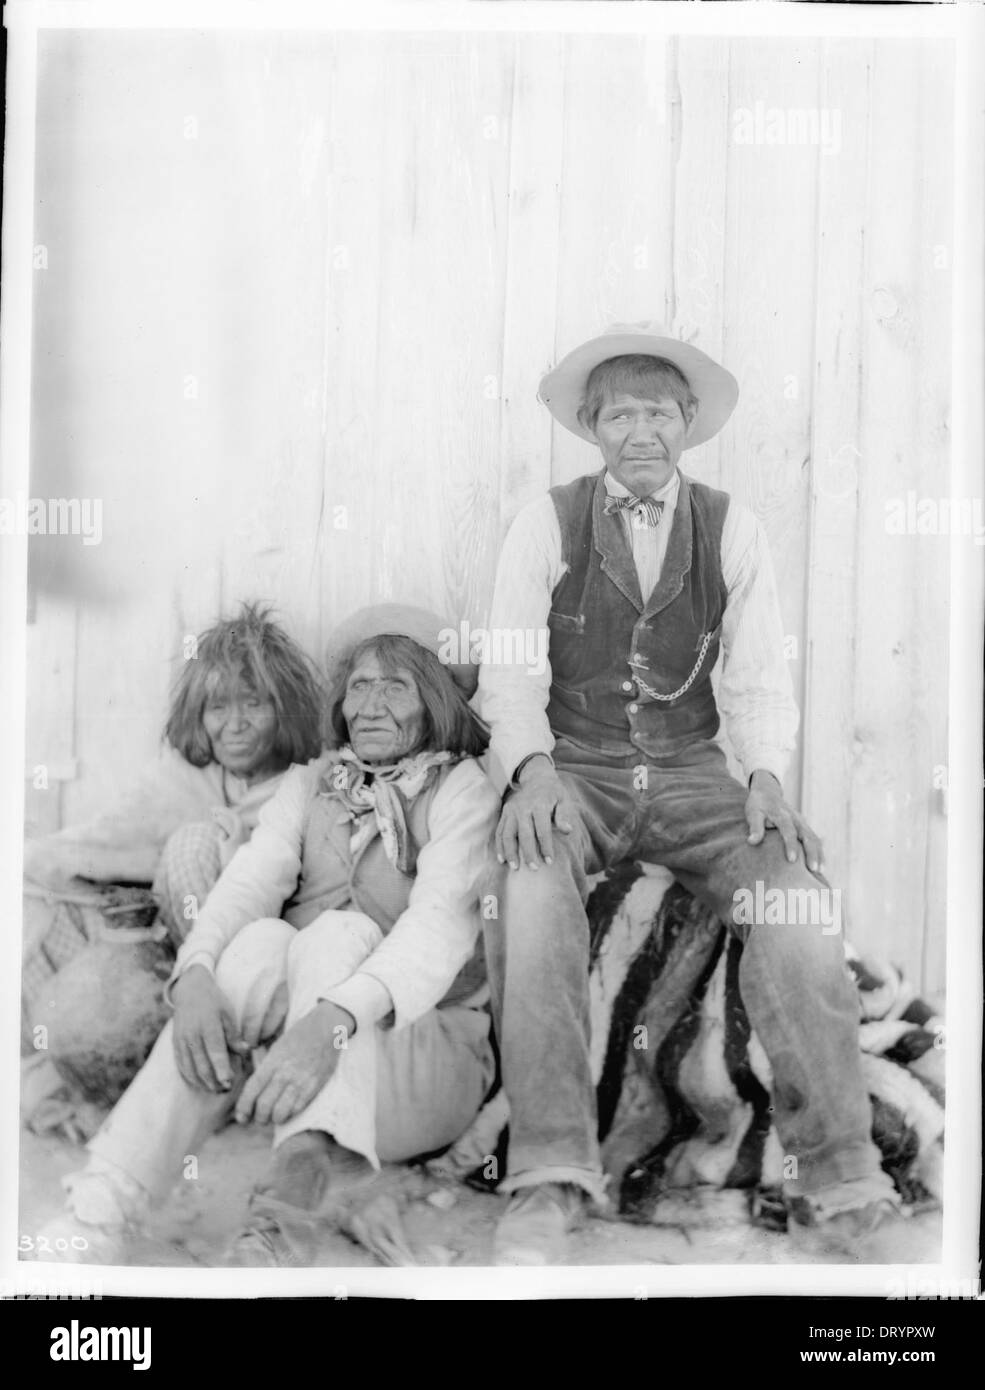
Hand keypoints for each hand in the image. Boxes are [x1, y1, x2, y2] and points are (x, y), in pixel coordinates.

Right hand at [171, 964, 248, 1092]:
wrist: (190, 990)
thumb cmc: (214, 1003)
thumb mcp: (228, 1014)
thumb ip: (234, 1036)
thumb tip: (247, 1051)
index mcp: (208, 1026)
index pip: (216, 1053)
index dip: (222, 1070)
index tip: (229, 1082)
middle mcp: (192, 1035)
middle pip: (202, 1065)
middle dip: (213, 1081)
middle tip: (225, 1089)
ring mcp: (181, 1041)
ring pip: (190, 1069)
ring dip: (202, 1083)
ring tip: (214, 1089)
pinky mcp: (175, 1044)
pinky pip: (181, 1066)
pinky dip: (190, 1077)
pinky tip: (199, 1083)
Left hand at [235, 1003, 352, 1127]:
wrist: (326, 1029)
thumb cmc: (298, 1038)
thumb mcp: (276, 1048)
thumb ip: (264, 1068)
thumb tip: (251, 1090)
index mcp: (272, 1061)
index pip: (252, 1089)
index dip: (243, 1107)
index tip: (241, 1117)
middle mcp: (285, 1073)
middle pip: (263, 1105)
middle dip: (258, 1118)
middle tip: (257, 1119)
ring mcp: (300, 1081)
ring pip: (280, 1113)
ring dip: (273, 1119)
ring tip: (272, 1117)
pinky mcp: (314, 1087)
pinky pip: (296, 1110)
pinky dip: (289, 1115)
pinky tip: (287, 1111)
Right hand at [496, 756, 574, 870]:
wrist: (538, 779)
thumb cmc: (554, 794)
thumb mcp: (564, 800)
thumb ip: (565, 815)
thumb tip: (567, 830)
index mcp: (540, 805)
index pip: (542, 830)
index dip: (546, 847)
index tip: (549, 862)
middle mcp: (523, 807)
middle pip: (524, 834)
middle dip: (528, 853)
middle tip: (534, 869)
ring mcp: (512, 810)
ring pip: (508, 834)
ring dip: (510, 852)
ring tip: (515, 868)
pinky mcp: (505, 813)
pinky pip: (499, 832)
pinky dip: (499, 846)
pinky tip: (502, 859)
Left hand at [745, 770, 822, 872]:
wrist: (768, 792)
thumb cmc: (759, 805)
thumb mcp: (753, 813)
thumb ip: (755, 827)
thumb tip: (752, 841)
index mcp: (782, 815)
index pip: (788, 831)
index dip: (791, 846)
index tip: (792, 860)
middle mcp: (796, 819)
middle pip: (807, 836)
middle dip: (812, 853)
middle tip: (813, 869)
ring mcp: (802, 823)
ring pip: (814, 839)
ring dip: (819, 855)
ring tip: (820, 872)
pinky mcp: (805, 827)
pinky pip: (815, 840)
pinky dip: (819, 852)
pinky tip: (821, 866)